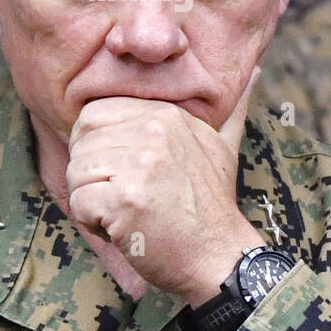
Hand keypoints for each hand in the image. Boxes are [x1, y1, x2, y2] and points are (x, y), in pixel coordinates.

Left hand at [66, 68, 265, 305]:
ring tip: (124, 214)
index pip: (94, 113)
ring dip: (90, 201)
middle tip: (120, 197)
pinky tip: (121, 229)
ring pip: (76, 172)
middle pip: (81, 142)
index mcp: (166, 114)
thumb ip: (231, 110)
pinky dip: (91, 223)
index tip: (117, 172)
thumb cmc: (212, 207)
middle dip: (89, 176)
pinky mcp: (126, 200)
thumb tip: (255, 73)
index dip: (93, 146)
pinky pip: (78, 203)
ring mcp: (140, 165)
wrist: (220, 257)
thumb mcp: (223, 147)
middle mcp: (153, 132)